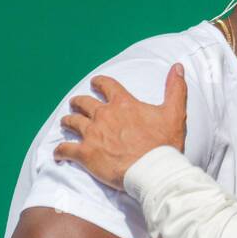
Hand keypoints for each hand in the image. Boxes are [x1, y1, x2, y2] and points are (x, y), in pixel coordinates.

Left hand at [54, 65, 187, 190]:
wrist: (153, 170)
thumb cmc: (164, 144)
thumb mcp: (174, 113)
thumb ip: (175, 88)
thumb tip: (178, 66)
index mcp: (123, 104)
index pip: (106, 85)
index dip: (99, 83)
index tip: (95, 83)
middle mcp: (104, 116)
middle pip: (83, 103)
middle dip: (79, 103)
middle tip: (77, 105)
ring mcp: (93, 134)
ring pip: (71, 122)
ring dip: (68, 121)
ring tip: (66, 123)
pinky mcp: (85, 154)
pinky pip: (65, 149)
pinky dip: (60, 151)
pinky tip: (59, 153)